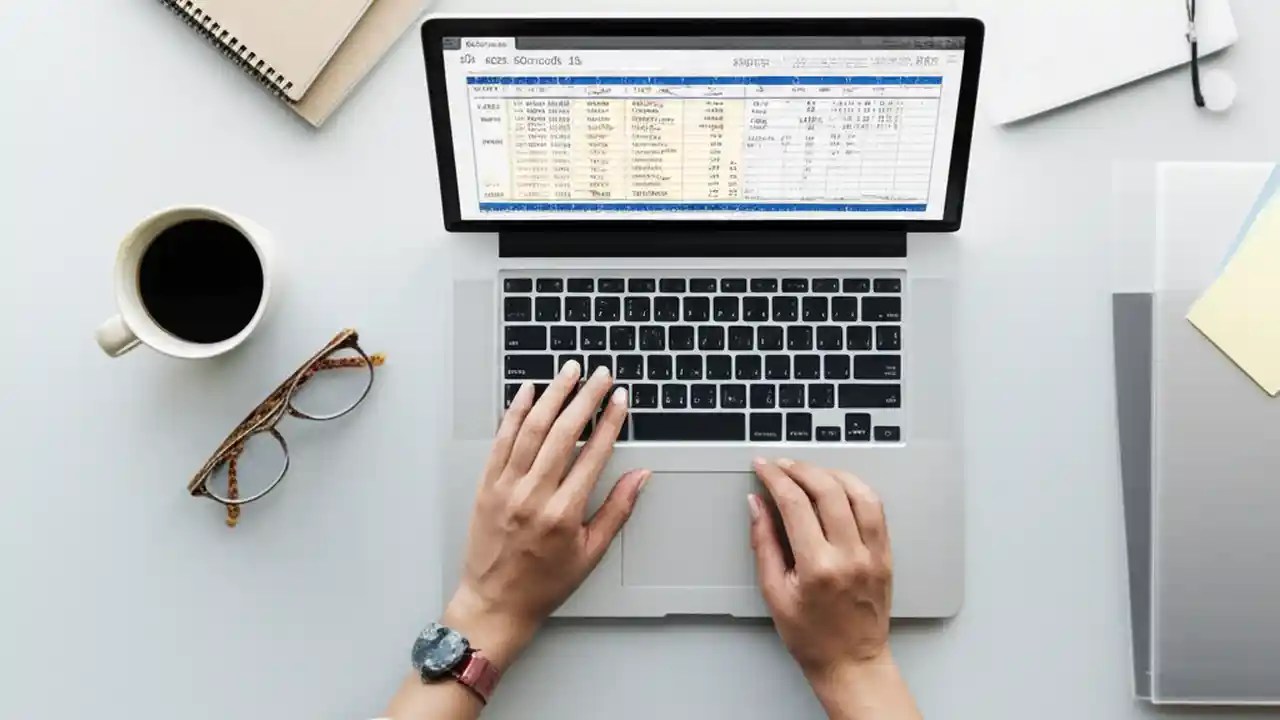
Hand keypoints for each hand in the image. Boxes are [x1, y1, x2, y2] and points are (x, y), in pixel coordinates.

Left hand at [443, 361, 648, 670]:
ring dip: (552, 395)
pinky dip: (514, 412)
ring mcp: (506, 487)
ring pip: (531, 429)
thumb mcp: (590, 553)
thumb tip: (641, 476)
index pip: (593, 453)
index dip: (610, 421)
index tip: (620, 399)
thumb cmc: (544, 584)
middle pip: (563, 432)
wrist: (494, 602)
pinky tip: (527, 392)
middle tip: (600, 375)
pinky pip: (501, 440)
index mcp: (564, 513)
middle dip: (585, 398)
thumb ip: (617, 511)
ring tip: (569, 372)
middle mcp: (533, 495)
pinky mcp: (486, 485)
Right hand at [750, 459, 915, 718]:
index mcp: (817, 568)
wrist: (851, 662)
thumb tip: (757, 504)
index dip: (775, 478)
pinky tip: (839, 486)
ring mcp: (873, 554)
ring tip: (810, 471)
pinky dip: (856, 489)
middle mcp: (850, 556)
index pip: (794, 504)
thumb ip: (764, 543)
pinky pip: (876, 509)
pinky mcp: (886, 555)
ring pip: (858, 492)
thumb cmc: (811, 636)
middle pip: (827, 490)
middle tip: (782, 464)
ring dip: (832, 473)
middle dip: (800, 468)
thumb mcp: (774, 593)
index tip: (763, 467)